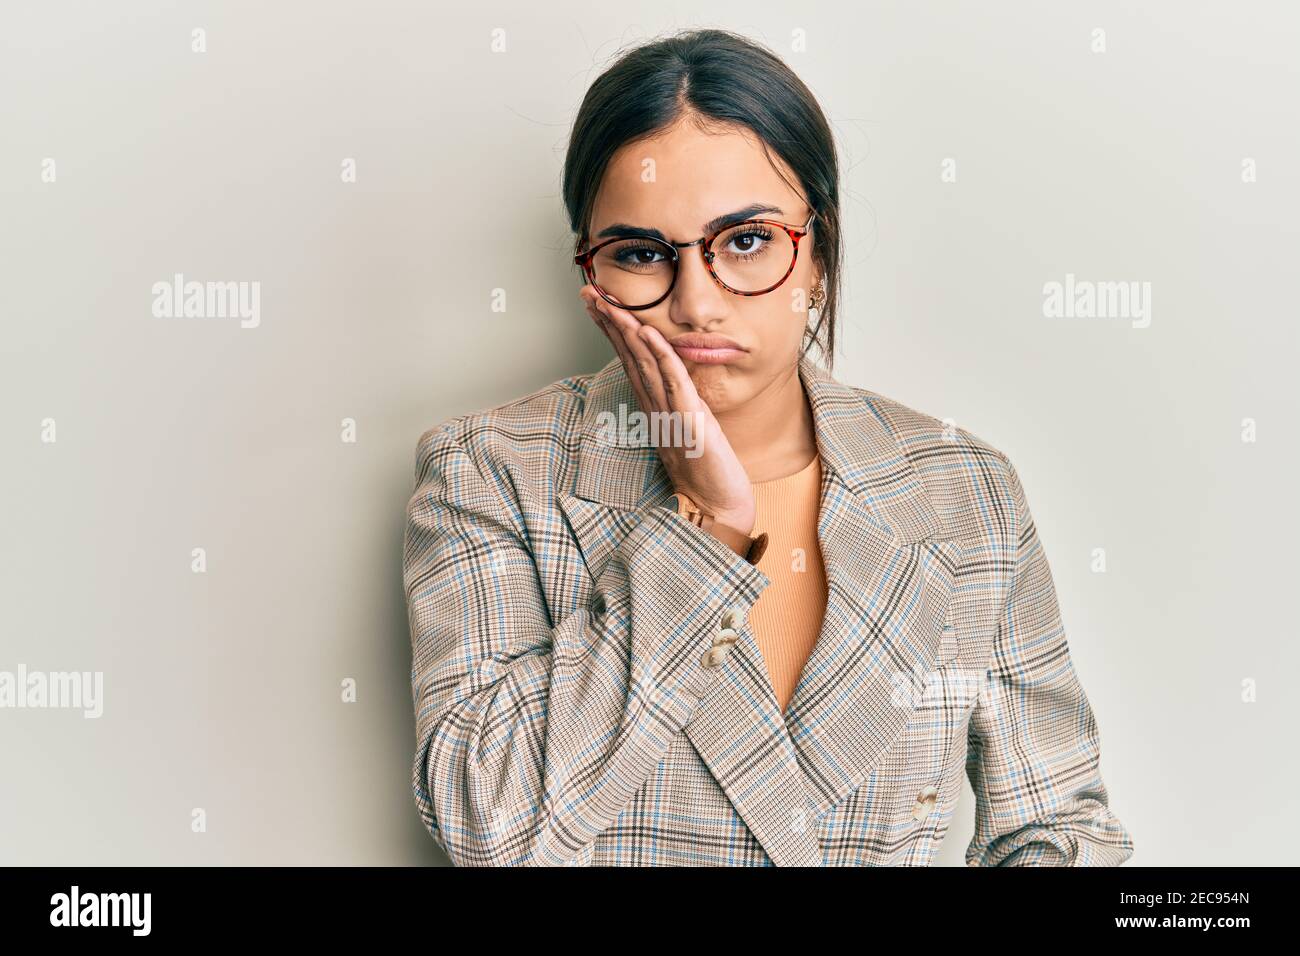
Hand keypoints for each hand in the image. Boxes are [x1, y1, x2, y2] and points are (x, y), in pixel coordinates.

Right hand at [580, 285, 755, 532]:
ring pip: (643, 363)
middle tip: (588, 294)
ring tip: (609, 303)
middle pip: (627, 357)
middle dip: (608, 323)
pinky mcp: (688, 420)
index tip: (597, 305)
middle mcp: (655, 408)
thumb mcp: (687, 432)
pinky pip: (672, 381)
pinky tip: (647, 332)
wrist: (717, 507)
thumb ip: (675, 409)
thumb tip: (669, 388)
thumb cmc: (706, 474)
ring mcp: (668, 413)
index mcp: (654, 409)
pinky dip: (659, 354)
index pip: (629, 361)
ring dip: (625, 331)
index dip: (612, 332)